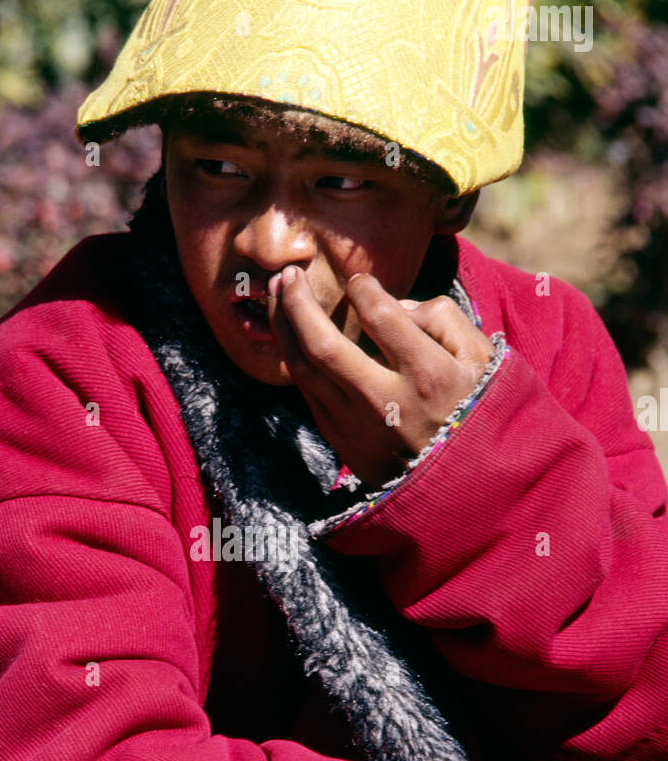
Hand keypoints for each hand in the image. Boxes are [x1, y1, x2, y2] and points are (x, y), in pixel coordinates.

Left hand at [267, 265, 494, 488]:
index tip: (360, 280)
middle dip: (297, 302)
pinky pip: (308, 392)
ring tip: (277, 293)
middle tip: (287, 273)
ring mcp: (356, 425)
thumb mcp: (482, 360)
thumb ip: (444, 319)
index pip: (379, 314)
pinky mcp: (341, 441)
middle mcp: (384, 401)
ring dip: (283, 327)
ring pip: (303, 369)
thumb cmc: (475, 410)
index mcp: (426, 375)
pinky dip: (294, 358)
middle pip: (321, 343)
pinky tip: (291, 334)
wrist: (464, 486)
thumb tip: (395, 304)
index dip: (363, 287)